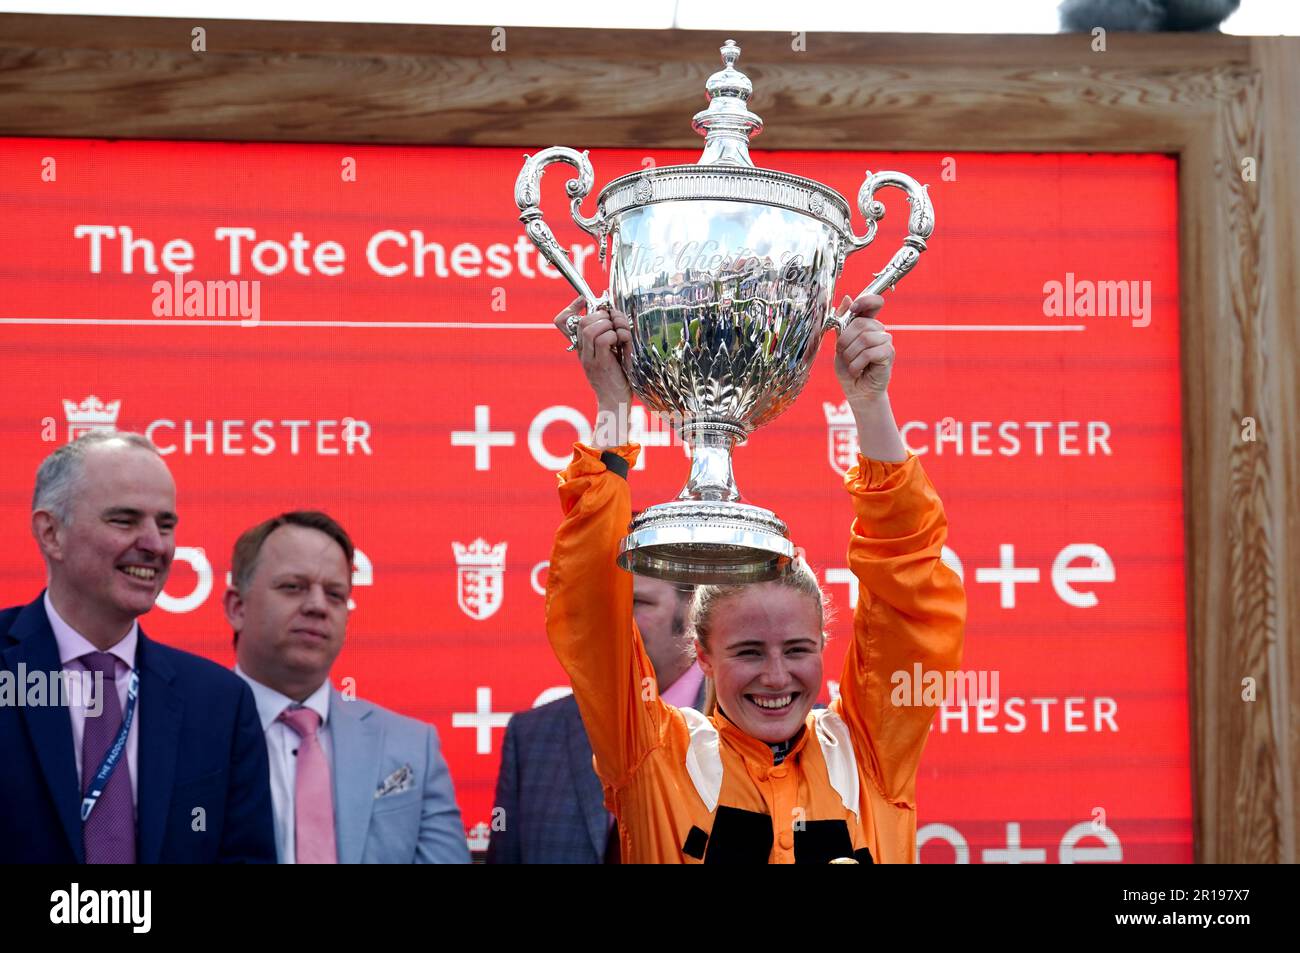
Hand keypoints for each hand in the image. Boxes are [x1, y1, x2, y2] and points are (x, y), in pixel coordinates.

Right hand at [553, 296, 631, 411]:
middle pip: (581, 321)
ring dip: (609, 324)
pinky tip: (622, 342)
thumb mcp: (610, 354)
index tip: (585, 301)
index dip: (572, 307)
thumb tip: (615, 318)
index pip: (563, 322)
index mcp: (582, 348)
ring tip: (619, 333)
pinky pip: (603, 340)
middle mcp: (582, 352)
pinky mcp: (601, 364)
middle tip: (614, 322)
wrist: (615, 402)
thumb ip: (608, 338)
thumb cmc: (617, 378)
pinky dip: (615, 335)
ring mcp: (590, 358)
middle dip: (600, 314)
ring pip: (591, 328)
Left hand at [832, 293, 892, 404]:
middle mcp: (878, 329)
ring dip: (851, 355)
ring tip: (851, 365)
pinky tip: (858, 370)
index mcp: (866, 323)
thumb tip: (847, 298)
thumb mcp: (840, 344)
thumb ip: (842, 323)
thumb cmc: (848, 368)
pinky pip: (870, 352)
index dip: (865, 301)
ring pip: (865, 338)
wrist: (856, 390)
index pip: (873, 302)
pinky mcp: (889, 354)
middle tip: (844, 355)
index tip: (854, 308)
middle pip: (861, 323)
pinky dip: (858, 364)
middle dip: (845, 341)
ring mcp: (885, 340)